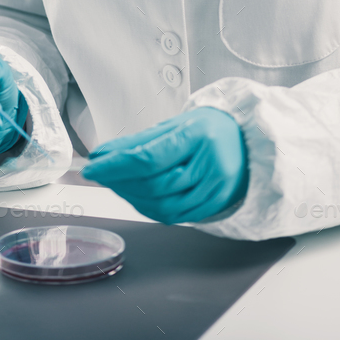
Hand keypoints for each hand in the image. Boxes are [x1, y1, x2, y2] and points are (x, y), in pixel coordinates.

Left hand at [82, 107, 248, 223]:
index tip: (92, 167)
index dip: (115, 166)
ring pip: (162, 205)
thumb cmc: (208, 127)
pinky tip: (137, 196)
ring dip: (131, 197)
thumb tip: (102, 155)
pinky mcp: (214, 206)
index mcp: (199, 135)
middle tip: (100, 174)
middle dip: (119, 182)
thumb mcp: (175, 123)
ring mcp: (214, 189)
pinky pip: (174, 216)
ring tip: (116, 184)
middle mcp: (210, 164)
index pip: (148, 158)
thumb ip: (137, 141)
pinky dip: (149, 208)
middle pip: (153, 184)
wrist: (247, 139)